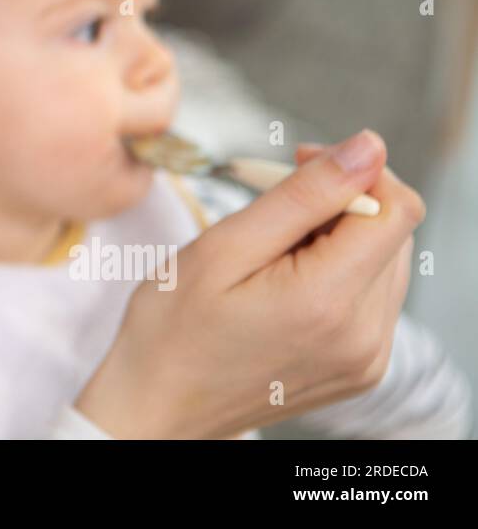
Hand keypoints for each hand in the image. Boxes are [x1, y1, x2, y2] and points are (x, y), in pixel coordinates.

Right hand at [73, 129, 422, 438]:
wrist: (157, 406)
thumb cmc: (172, 327)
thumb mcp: (224, 246)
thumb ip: (302, 195)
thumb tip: (367, 147)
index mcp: (329, 302)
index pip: (395, 209)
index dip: (354, 170)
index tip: (299, 163)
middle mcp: (364, 336)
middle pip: (393, 233)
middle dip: (341, 202)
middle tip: (272, 204)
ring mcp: (367, 358)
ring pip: (384, 262)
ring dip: (338, 238)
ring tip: (271, 248)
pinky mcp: (360, 368)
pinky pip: (372, 298)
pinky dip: (337, 273)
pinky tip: (284, 280)